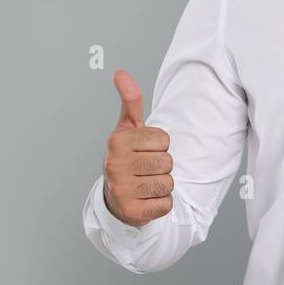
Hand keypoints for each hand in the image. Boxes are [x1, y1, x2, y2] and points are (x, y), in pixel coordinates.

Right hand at [102, 69, 173, 227]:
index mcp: (117, 140)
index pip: (163, 139)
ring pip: (168, 184)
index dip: (159, 146)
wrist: (115, 198)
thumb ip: (130, 101)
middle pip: (167, 162)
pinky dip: (161, 205)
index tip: (144, 152)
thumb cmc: (128, 158)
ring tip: (145, 185)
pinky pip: (166, 205)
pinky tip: (146, 201)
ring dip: (162, 186)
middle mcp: (115, 164)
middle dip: (162, 168)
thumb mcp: (128, 129)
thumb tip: (120, 72)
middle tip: (146, 171)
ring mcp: (121, 189)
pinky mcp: (132, 212)